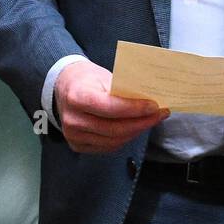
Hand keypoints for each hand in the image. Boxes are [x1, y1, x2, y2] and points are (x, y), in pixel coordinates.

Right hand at [53, 59, 169, 153]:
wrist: (64, 87)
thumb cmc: (87, 79)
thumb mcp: (104, 76)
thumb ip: (123, 90)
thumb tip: (150, 101)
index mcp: (77, 96)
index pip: (111, 107)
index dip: (135, 109)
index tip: (154, 106)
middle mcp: (73, 119)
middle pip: (114, 128)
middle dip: (141, 123)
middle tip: (159, 115)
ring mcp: (73, 135)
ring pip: (113, 141)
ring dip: (135, 132)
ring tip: (150, 121)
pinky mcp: (77, 145)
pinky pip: (107, 147)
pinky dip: (124, 139)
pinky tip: (135, 129)